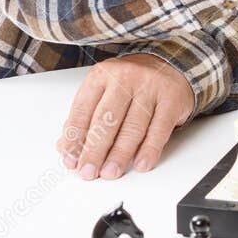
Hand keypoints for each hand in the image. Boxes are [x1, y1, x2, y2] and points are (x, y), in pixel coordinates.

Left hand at [56, 53, 194, 179]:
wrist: (171, 65)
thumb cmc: (133, 83)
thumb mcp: (104, 91)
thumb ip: (86, 117)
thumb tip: (67, 147)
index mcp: (101, 75)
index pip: (83, 110)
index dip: (74, 138)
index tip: (70, 160)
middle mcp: (124, 78)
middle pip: (106, 120)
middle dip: (95, 150)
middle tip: (88, 171)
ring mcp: (149, 88)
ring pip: (132, 127)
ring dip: (120, 155)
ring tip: (111, 172)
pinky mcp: (171, 100)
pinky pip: (159, 129)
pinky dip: (149, 150)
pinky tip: (140, 163)